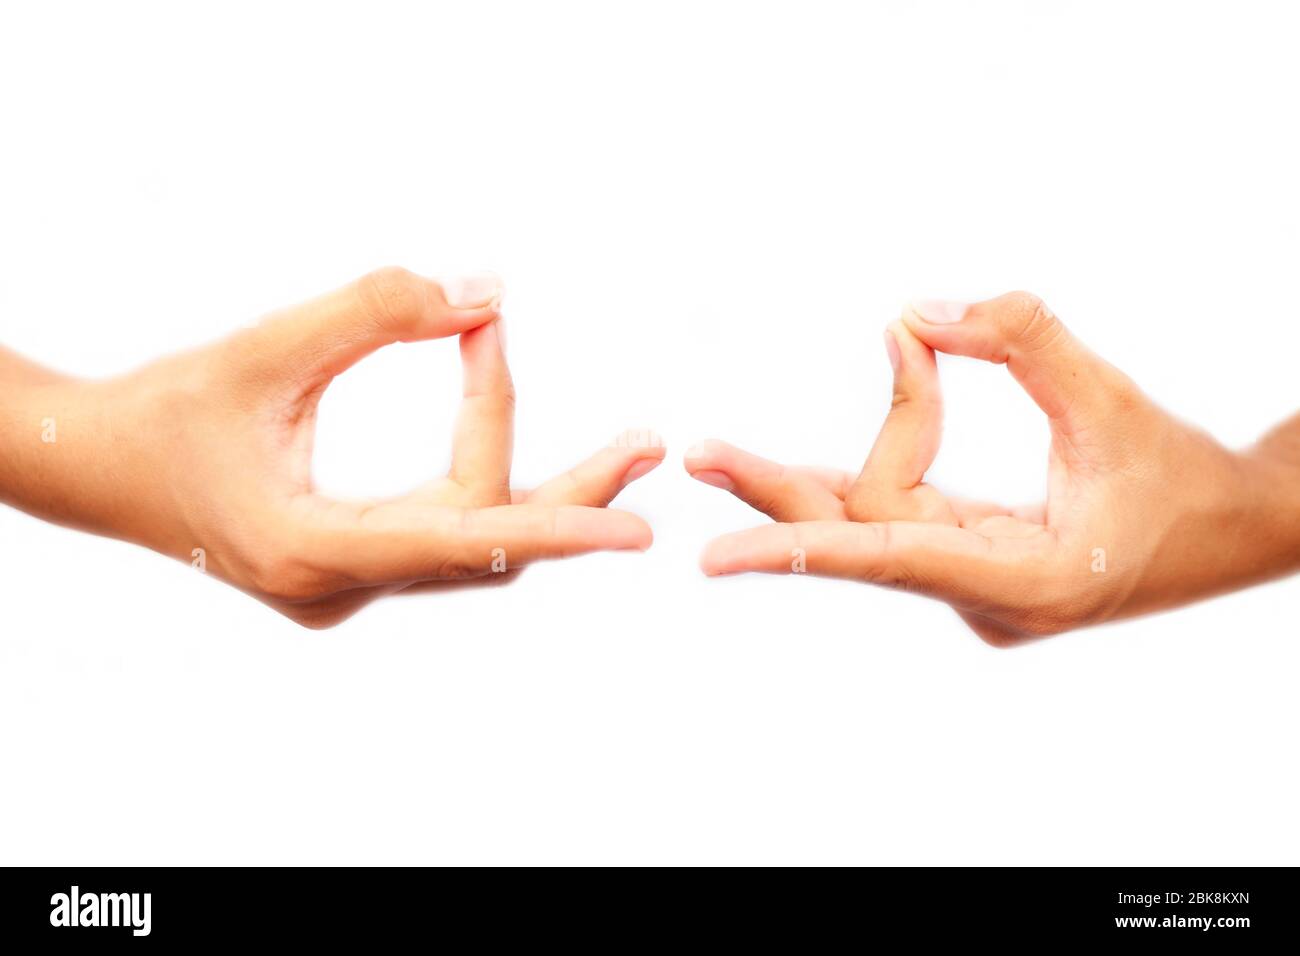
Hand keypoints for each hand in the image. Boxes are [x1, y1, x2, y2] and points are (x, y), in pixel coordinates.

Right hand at [0, 268, 661, 627]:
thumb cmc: (165, 408)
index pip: (462, 546)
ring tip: (623, 444)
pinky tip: (499, 410)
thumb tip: (488, 289)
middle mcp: (340, 588)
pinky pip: (443, 529)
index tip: (635, 526)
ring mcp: (347, 586)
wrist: (98, 466)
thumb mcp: (263, 348)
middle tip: (651, 448)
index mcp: (312, 554)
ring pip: (472, 542)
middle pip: (487, 547)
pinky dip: (480, 473)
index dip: (554, 528)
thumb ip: (371, 313)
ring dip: (538, 486)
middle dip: (570, 495)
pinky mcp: (350, 566)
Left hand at [688, 292, 1299, 643]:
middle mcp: (983, 598)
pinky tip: (822, 434)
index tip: (717, 559)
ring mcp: (975, 585)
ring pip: (872, 521)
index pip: (888, 560)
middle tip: (694, 457)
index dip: (801, 550)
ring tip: (714, 455)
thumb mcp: (1112, 399)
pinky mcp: (973, 562)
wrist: (1234, 529)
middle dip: (777, 493)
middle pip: (860, 536)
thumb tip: (915, 311)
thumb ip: (1022, 340)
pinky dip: (883, 451)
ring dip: (807, 477)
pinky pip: (899, 511)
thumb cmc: (1183, 474)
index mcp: (1022, 585)